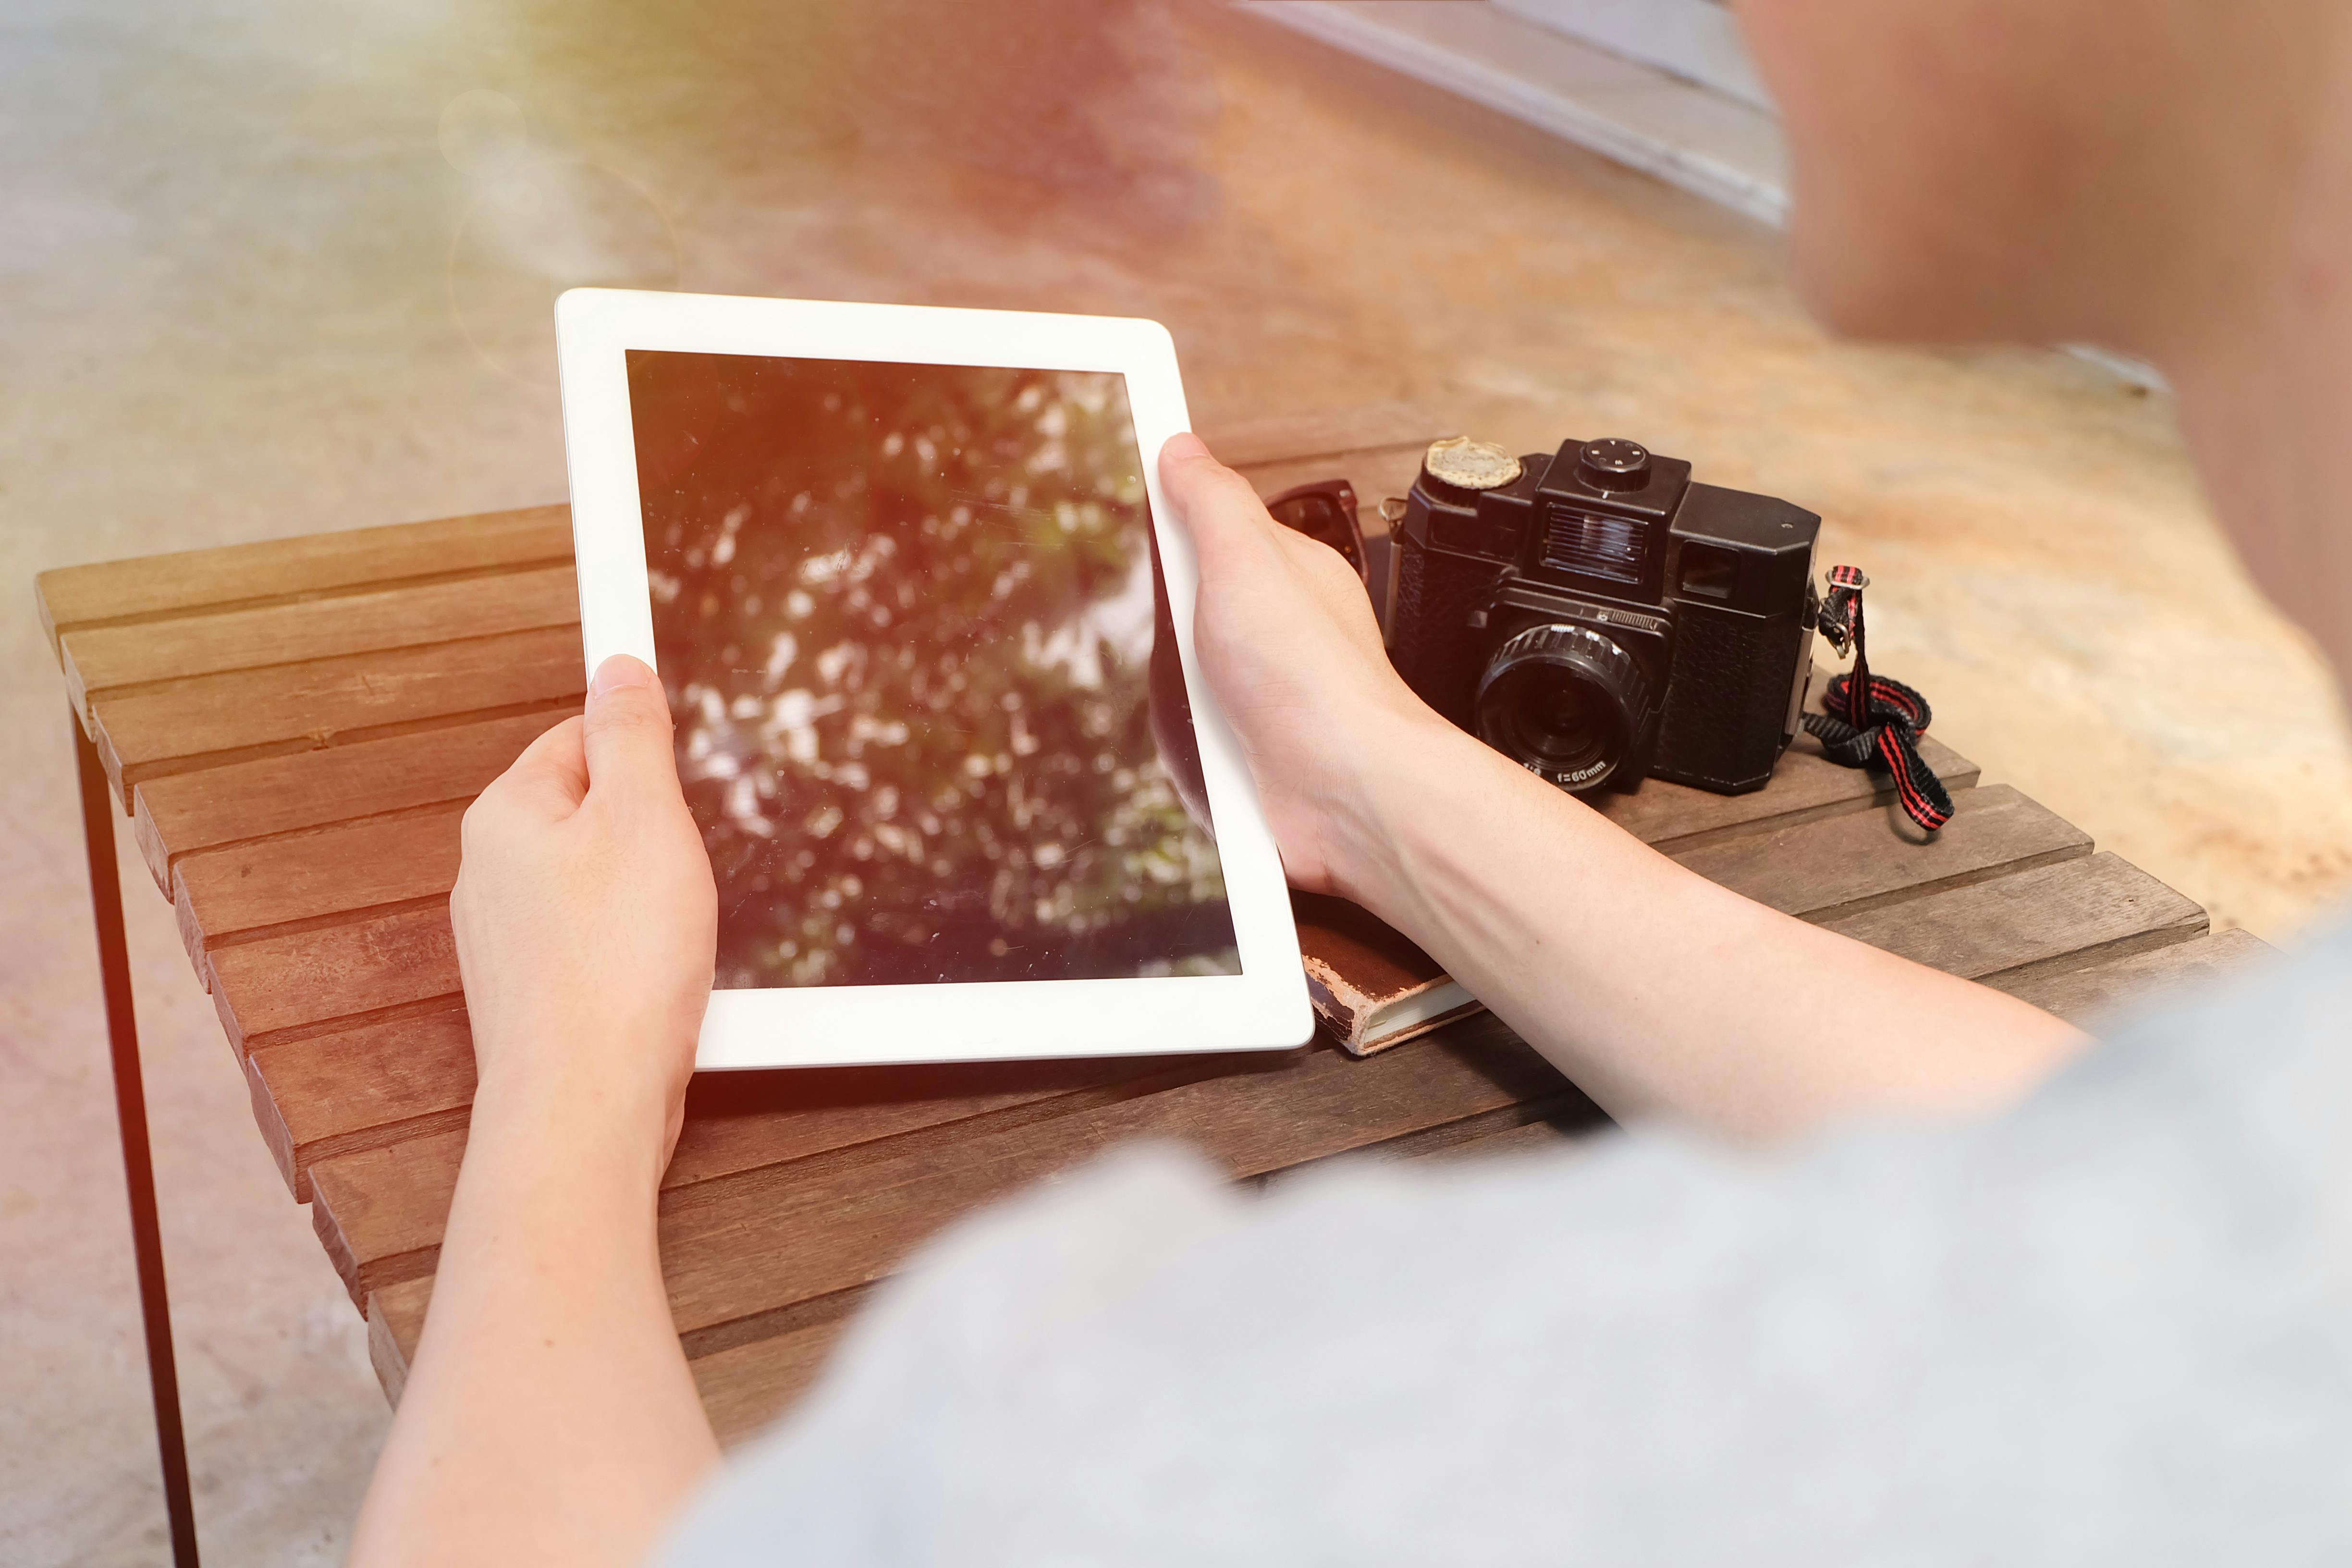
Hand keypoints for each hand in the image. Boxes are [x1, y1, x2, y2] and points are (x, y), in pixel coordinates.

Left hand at [449, 653, 716, 1164]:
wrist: (585, 1105)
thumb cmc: (615, 964)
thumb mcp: (645, 817)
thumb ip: (632, 735)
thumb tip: (618, 668)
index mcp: (505, 815)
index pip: (579, 738)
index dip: (643, 757)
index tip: (683, 785)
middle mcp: (488, 874)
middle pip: (591, 815)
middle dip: (651, 837)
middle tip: (683, 872)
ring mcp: (506, 943)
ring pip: (597, 887)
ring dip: (648, 902)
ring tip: (671, 936)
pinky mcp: (535, 998)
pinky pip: (595, 948)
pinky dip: (635, 955)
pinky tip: (657, 982)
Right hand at [1157, 432, 1460, 896]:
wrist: (1346, 789)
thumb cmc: (1312, 676)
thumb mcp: (1245, 559)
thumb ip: (1211, 501)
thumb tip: (1181, 447)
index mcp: (1286, 572)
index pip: (1210, 534)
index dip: (1170, 538)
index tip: (1145, 540)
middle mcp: (1281, 632)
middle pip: (1185, 619)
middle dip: (1169, 640)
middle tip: (1191, 645)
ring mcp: (1269, 695)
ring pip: (1184, 688)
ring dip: (1180, 705)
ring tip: (1209, 709)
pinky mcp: (1255, 755)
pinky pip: (1195, 747)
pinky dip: (1193, 756)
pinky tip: (1213, 754)